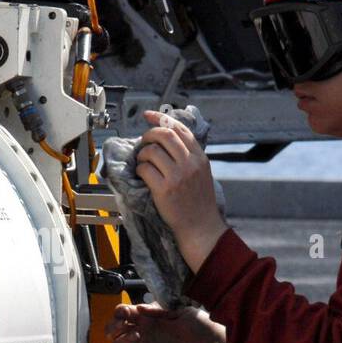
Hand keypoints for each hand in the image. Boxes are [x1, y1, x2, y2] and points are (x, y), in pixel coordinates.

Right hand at [105, 302, 225, 342]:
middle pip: (113, 332)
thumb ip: (158, 309)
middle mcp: (143, 332)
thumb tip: (139, 308)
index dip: (118, 312)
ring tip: (137, 337)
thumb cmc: (199, 325)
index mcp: (147, 317)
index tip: (124, 312)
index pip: (122, 313)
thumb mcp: (179, 309)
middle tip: (122, 325)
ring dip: (121, 342)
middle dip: (112, 328)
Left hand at [135, 109, 228, 272]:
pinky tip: (143, 175)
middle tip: (143, 142)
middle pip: (164, 134)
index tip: (148, 115)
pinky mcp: (164, 189)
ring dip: (142, 154)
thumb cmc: (199, 202)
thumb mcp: (202, 173)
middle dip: (148, 134)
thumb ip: (189, 155)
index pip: (180, 128)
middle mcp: (190, 163)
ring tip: (143, 162)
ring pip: (151, 150)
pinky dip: (139, 169)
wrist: (200, 226)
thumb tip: (168, 138)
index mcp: (200, 157)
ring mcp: (177, 176)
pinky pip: (145, 169)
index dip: (161, 118)